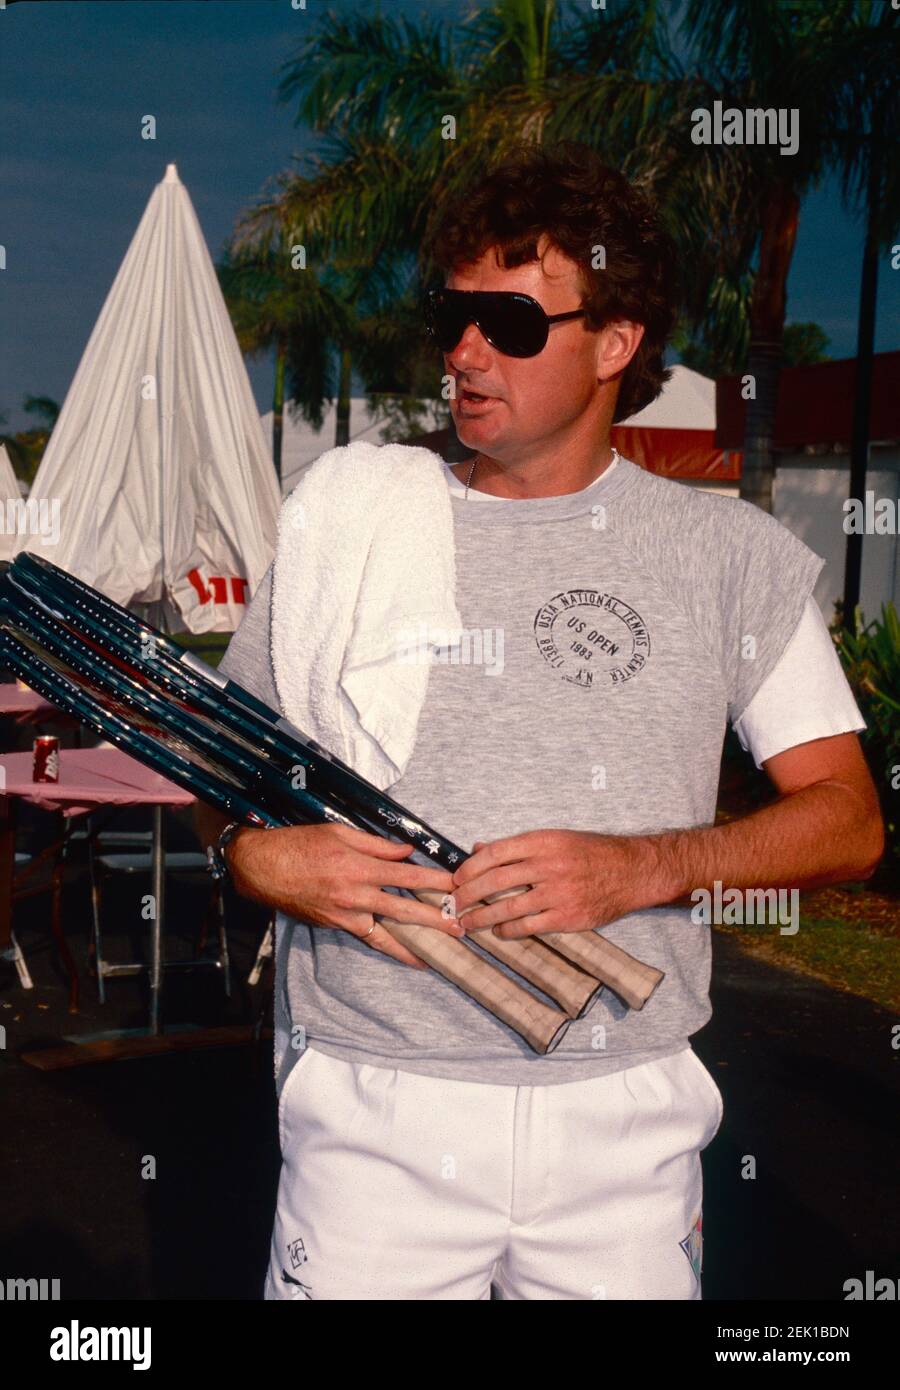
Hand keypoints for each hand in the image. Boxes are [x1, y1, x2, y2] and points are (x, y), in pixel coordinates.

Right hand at [227, 822, 462, 968]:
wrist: (261, 867)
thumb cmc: (299, 844)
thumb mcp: (339, 832)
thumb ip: (376, 845)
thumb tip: (406, 852)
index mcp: (358, 867)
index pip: (407, 875)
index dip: (435, 881)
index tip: (457, 884)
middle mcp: (354, 895)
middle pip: (404, 909)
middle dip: (435, 918)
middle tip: (460, 927)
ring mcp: (345, 914)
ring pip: (389, 931)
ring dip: (417, 941)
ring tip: (442, 949)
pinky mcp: (336, 925)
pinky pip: (370, 938)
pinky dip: (391, 948)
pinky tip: (409, 956)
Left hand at [449, 830, 649, 939]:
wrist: (631, 871)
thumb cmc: (590, 853)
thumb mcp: (555, 839)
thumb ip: (517, 846)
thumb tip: (479, 849)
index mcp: (542, 841)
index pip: (495, 853)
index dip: (470, 867)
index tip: (456, 879)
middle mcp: (548, 865)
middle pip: (495, 881)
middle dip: (468, 895)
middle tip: (453, 904)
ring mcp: (558, 892)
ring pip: (507, 907)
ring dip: (481, 917)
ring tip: (467, 923)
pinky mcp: (567, 916)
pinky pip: (528, 926)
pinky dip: (508, 930)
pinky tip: (498, 931)